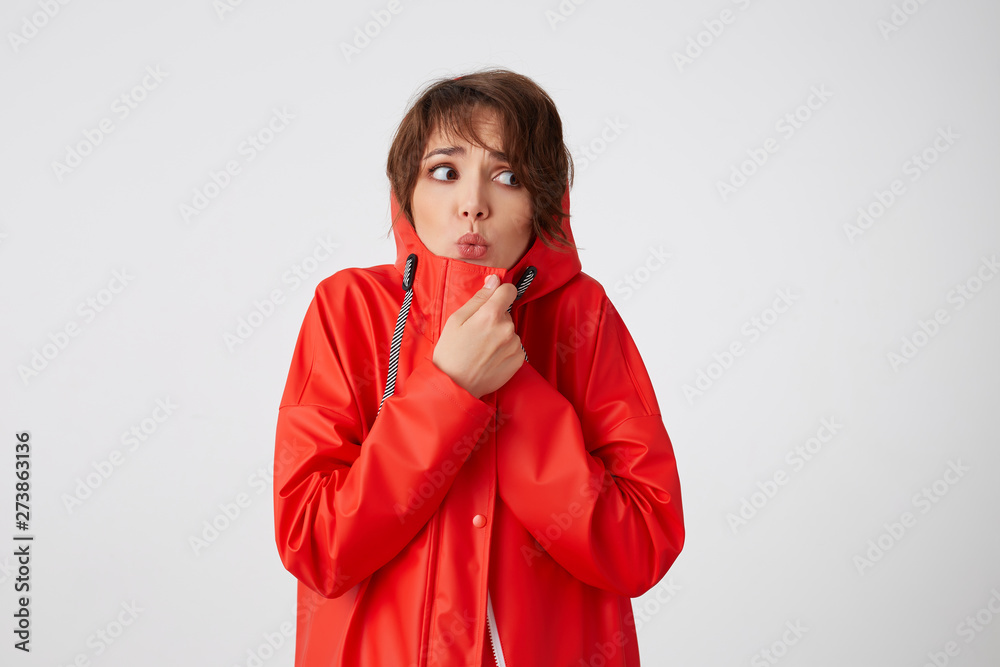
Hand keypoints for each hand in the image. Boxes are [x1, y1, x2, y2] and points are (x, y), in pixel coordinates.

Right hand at [432, 274, 523, 398]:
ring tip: (481, 349)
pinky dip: (505, 350)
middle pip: (506, 313)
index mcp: (490, 315)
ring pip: (510, 331)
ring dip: (500, 335)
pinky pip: (514, 347)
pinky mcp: (518, 361)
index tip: (493, 299)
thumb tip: (494, 281)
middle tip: (476, 333)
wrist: (455, 387)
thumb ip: (478, 298)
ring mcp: (514, 346)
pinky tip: (490, 358)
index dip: (500, 292)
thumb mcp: (456, 320)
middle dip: (494, 319)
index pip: (508, 291)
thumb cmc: (450, 353)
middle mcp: (506, 329)